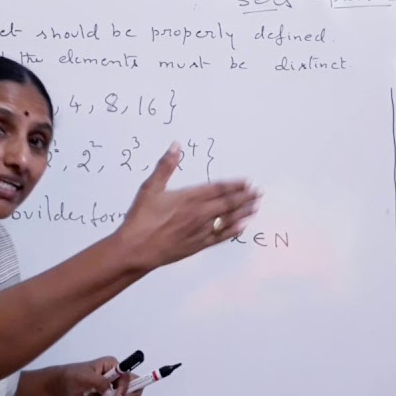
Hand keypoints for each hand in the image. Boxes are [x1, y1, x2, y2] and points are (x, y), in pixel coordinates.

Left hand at [56, 356, 140, 395]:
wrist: (66, 385)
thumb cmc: (75, 375)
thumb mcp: (87, 377)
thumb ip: (100, 383)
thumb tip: (110, 393)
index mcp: (114, 365)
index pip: (128, 376)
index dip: (126, 387)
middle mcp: (117, 375)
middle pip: (135, 386)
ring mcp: (114, 387)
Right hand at [116, 142, 261, 270]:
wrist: (136, 249)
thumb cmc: (141, 219)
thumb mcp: (150, 188)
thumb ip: (165, 166)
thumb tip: (176, 146)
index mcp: (189, 198)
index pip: (218, 188)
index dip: (234, 184)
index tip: (247, 181)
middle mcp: (199, 214)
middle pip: (228, 203)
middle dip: (245, 197)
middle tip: (259, 192)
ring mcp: (200, 231)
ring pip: (228, 220)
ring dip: (244, 212)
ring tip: (256, 206)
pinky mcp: (198, 245)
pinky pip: (221, 237)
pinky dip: (234, 231)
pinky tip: (243, 226)